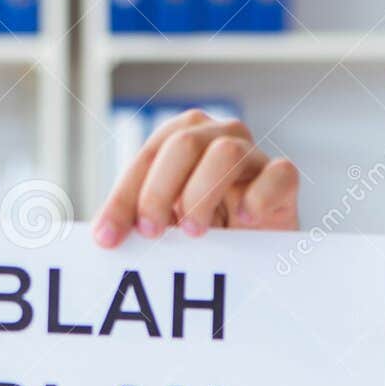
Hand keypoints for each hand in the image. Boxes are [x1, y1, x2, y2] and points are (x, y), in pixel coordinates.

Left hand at [91, 109, 299, 245]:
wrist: (253, 249)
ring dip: (202, 194)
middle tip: (152, 232)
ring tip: (194, 232)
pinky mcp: (283, 178)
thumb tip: (101, 237)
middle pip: (183, 144)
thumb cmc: (201, 231)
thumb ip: (135, 220)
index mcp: (178, 140)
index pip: (145, 159)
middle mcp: (215, 136)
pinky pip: (279, 174)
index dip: (123, 198)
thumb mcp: (162, 224)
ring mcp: (253, 154)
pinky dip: (258, 197)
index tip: (108, 238)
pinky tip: (243, 219)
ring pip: (226, 153)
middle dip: (159, 191)